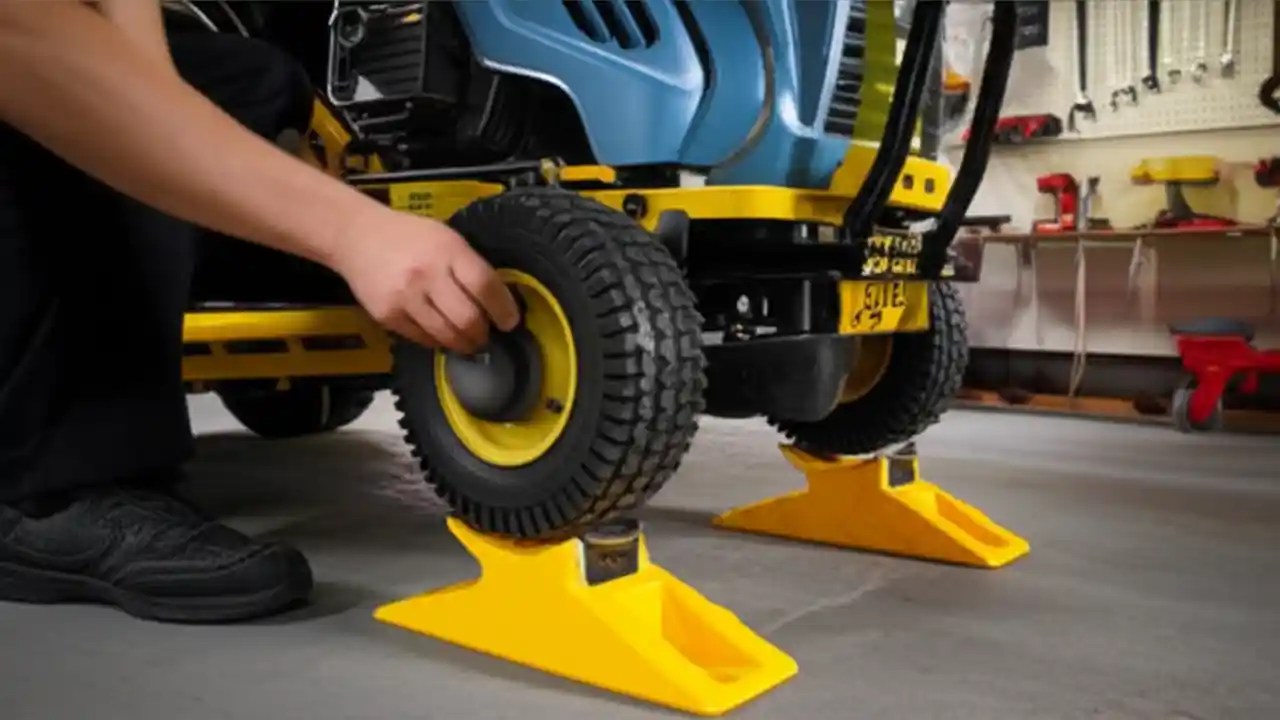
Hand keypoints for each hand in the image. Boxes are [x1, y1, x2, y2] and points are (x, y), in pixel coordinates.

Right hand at [331, 206, 519, 353]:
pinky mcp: (388, 316)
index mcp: (448, 250)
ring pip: (447, 336)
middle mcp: (427, 274)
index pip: (485, 286)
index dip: (503, 309)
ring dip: (463, 344)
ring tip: (468, 341)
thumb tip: (497, 299)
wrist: (356, 236)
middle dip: (483, 334)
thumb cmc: (408, 236)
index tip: (510, 322)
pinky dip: (437, 341)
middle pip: (468, 319)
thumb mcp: (446, 238)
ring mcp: (406, 297)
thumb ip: (470, 265)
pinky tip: (442, 335)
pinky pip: (422, 339)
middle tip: (487, 335)